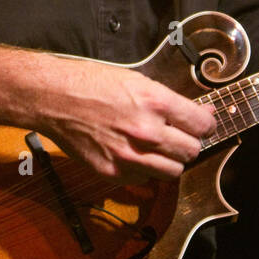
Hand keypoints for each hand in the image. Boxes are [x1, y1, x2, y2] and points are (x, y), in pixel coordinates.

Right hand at [35, 55, 215, 182]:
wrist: (53, 98)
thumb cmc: (91, 82)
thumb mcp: (136, 80)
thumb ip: (166, 101)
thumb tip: (194, 114)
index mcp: (155, 102)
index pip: (203, 125)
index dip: (206, 124)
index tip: (202, 125)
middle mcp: (146, 131)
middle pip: (192, 151)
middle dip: (189, 143)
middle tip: (180, 137)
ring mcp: (130, 155)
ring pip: (173, 171)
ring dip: (170, 161)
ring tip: (158, 149)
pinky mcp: (113, 172)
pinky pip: (143, 178)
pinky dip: (142, 169)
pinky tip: (131, 153)